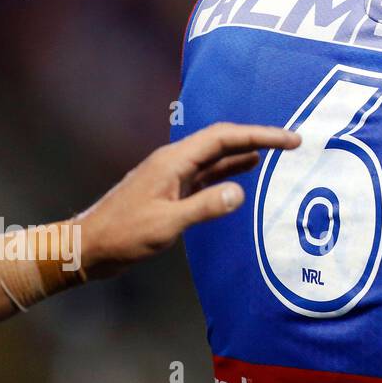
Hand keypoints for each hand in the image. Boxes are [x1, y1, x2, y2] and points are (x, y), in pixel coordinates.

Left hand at [77, 123, 300, 278]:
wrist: (88, 247)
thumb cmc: (123, 235)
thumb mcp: (166, 224)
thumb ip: (204, 207)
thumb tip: (241, 193)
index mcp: (174, 161)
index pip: (225, 138)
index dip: (260, 135)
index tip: (290, 140)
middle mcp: (176, 161)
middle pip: (223, 140)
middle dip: (259, 138)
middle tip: (292, 142)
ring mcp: (173, 174)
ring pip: (217, 155)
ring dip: (246, 150)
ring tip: (277, 151)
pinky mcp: (172, 189)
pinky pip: (209, 172)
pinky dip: (231, 169)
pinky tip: (246, 172)